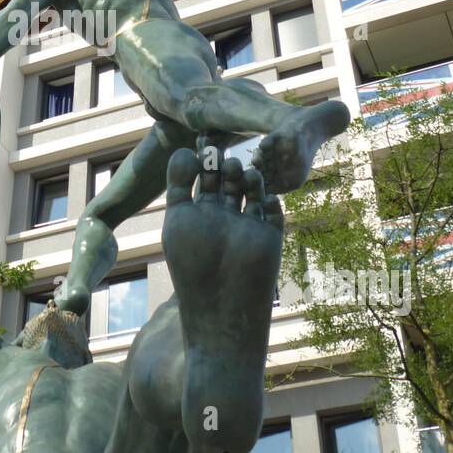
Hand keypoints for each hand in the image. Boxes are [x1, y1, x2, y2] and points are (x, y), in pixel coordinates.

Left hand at [163, 142, 283, 317]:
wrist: (224, 302)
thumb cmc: (194, 261)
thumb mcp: (178, 218)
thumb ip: (178, 184)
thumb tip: (183, 150)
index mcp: (198, 212)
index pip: (203, 178)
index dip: (203, 162)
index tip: (202, 152)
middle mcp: (223, 216)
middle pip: (227, 180)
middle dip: (227, 167)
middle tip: (224, 164)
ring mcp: (247, 224)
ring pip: (252, 189)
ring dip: (249, 177)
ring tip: (242, 176)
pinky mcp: (270, 235)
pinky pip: (274, 209)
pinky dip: (271, 199)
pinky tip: (263, 197)